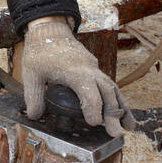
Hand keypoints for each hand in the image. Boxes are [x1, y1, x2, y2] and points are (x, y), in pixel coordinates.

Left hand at [21, 16, 135, 136]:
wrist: (50, 29)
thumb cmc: (40, 50)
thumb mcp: (31, 73)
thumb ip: (34, 95)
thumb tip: (35, 116)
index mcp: (73, 70)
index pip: (88, 90)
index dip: (93, 106)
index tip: (94, 123)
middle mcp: (89, 69)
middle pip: (106, 91)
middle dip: (112, 113)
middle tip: (115, 134)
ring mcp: (94, 69)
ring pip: (112, 88)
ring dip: (121, 108)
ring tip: (130, 128)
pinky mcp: (95, 70)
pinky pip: (110, 86)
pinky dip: (118, 101)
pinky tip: (124, 115)